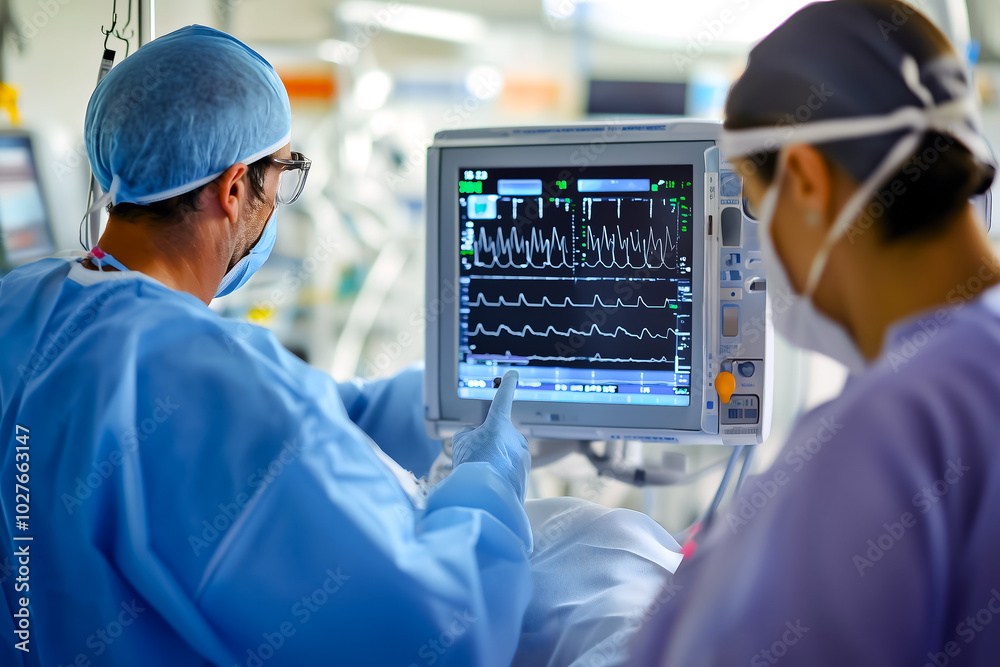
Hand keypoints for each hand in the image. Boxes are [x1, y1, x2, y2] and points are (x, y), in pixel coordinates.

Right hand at [451, 371, 530, 501]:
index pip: (503, 398)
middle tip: (476, 458)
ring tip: (483, 473)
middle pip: (498, 435)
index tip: (513, 374)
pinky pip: (510, 466)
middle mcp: (514, 436)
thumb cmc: (471, 467)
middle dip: (488, 444)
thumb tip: (477, 436)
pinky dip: (501, 473)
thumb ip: (470, 434)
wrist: (485, 498)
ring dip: (494, 460)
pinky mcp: (525, 470)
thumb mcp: (461, 443)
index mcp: (498, 424)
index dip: (507, 385)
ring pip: (504, 452)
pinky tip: (492, 483)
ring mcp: (522, 453)